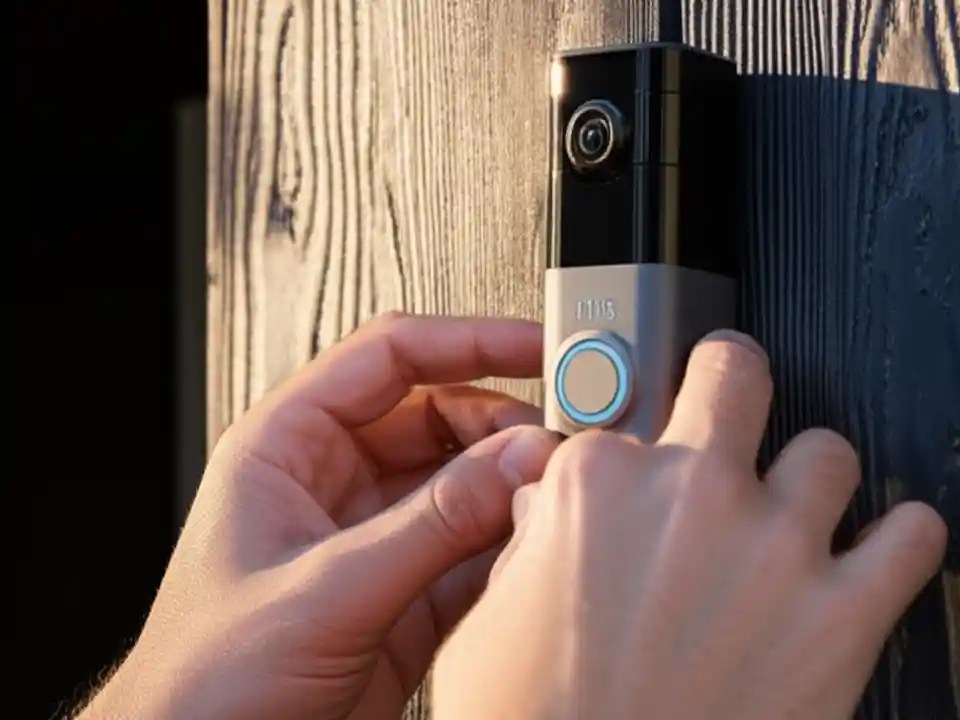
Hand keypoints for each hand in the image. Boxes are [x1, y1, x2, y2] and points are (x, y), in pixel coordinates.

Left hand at [80, 313, 561, 719]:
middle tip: (559, 444)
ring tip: (556, 496)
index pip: (389, 359)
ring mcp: (376, 542)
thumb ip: (429, 524)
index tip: (537, 347)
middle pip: (442, 418)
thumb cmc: (205, 684)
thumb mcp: (322, 591)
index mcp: (288, 449)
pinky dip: (512, 549)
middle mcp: (336, 485)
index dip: (467, 342)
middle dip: (505, 424)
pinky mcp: (407, 600)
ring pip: (466, 485)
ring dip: (514, 488)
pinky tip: (535, 549)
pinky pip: (475, 552)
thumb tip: (519, 460)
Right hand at [431, 331, 947, 718]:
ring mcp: (774, 548)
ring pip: (831, 451)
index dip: (636, 454)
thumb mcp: (488, 628)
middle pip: (738, 374)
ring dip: (816, 482)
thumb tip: (550, 513)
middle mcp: (691, 494)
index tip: (646, 475)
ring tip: (799, 519)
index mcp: (597, 486)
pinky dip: (907, 539)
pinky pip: (915, 535)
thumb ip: (528, 549)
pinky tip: (885, 552)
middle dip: (733, 386)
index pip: (626, 419)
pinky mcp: (843, 616)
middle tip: (733, 412)